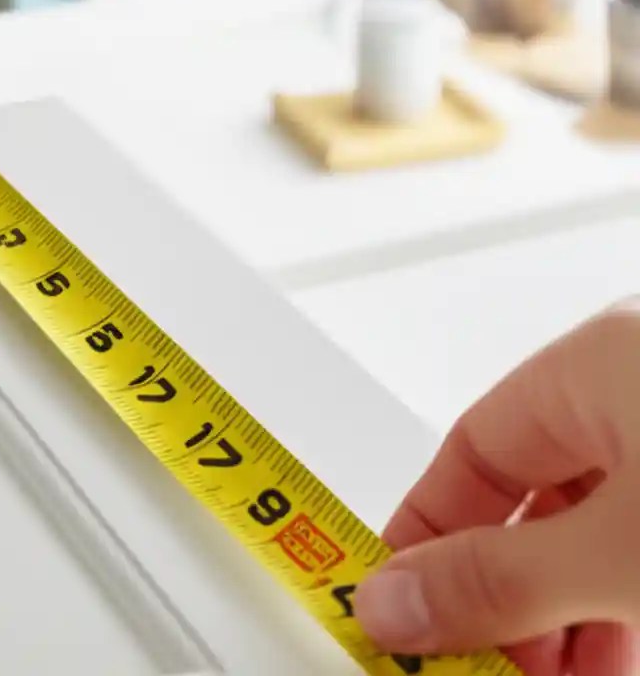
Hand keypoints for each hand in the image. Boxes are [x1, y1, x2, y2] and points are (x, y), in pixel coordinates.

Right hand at [354, 299, 639, 675]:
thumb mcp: (622, 548)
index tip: (397, 608)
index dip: (424, 536)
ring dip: (569, 625)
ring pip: (599, 541)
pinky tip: (616, 667)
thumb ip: (499, 580)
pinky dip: (628, 617)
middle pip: (533, 507)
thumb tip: (393, 600)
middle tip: (472, 665)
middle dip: (504, 603)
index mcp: (601, 365)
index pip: (470, 452)